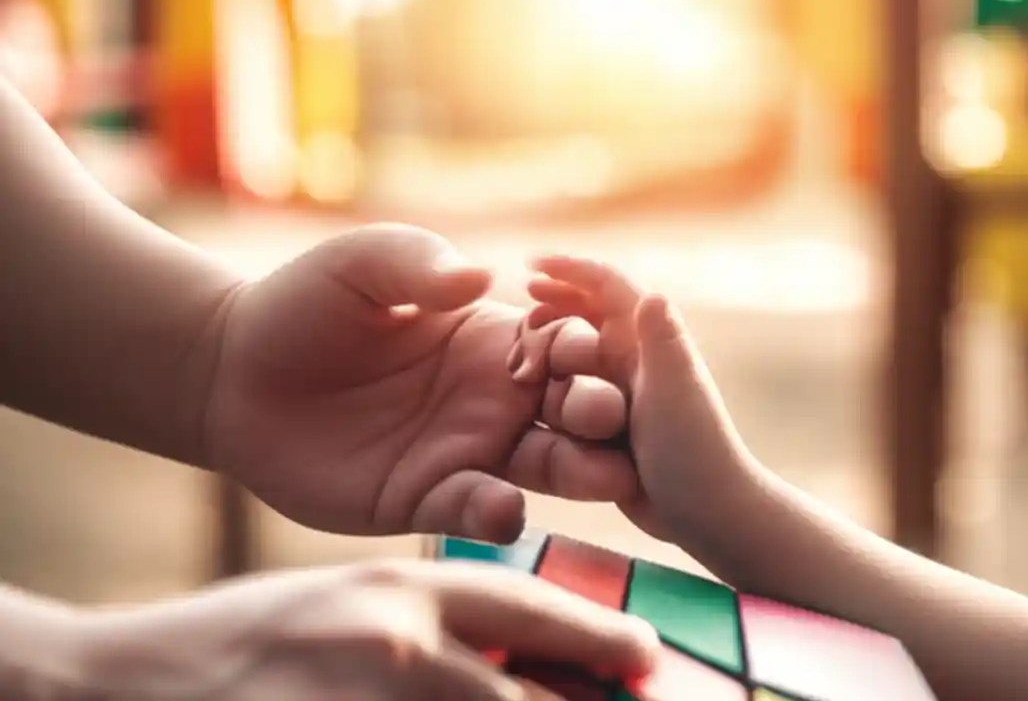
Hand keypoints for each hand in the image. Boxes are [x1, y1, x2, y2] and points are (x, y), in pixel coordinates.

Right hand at [78, 560, 658, 699]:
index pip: (523, 605)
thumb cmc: (243, 642)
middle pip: (522, 695)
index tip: (645, 655)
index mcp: (397, 593)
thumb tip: (513, 665)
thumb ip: (427, 627)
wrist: (125, 684)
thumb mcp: (345, 605)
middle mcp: (393, 648)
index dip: (594, 633)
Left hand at [200, 224, 628, 540]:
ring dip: (586, 472)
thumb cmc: (305, 302)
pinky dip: (500, 513)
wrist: (231, 372)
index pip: (570, 345)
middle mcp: (499, 400)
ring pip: (555, 470)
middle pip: (581, 412)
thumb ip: (422, 264)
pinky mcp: (429, 501)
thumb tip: (484, 275)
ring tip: (602, 474)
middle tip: (599, 412)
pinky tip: (499, 506)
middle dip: (606, 414)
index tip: (586, 348)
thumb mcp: (366, 262)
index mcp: (498, 339)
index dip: (589, 347)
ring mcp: (470, 453)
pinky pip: (481, 511)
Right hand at [518, 256, 760, 541]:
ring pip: (573, 350)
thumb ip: (664, 343)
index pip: (609, 286)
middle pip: (586, 311)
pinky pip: (569, 389)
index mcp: (651, 340)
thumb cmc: (696, 451)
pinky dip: (546, 380)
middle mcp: (637, 356)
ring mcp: (622, 389)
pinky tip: (523, 390)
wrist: (709, 513)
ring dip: (543, 341)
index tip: (528, 265)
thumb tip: (651, 293)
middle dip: (551, 299)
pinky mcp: (610, 424)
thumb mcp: (677, 393)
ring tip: (511, 349)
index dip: (571, 269)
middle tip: (515, 304)